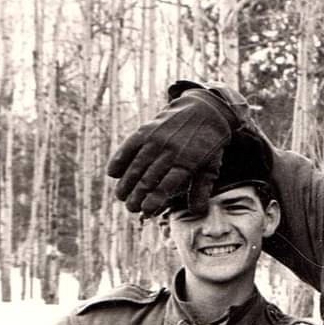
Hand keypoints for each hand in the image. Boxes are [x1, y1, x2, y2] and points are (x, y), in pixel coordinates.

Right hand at [106, 88, 239, 215]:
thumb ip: (201, 190)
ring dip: (126, 182)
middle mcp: (171, 151)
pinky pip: (130, 146)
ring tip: (120, 196)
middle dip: (137, 196)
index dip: (154, 199)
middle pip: (149, 178)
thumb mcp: (211, 166)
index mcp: (188, 163)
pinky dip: (119, 159)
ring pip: (137, 164)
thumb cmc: (209, 144)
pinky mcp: (148, 129)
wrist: (205, 110)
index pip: (167, 185)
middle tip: (131, 208)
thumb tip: (197, 214)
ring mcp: (157, 139)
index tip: (146, 211)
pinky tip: (112, 173)